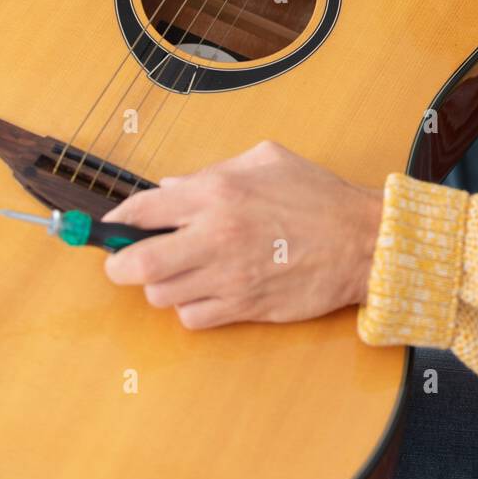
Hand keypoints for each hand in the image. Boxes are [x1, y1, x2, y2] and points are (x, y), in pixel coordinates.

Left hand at [102, 141, 383, 329]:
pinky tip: (207, 291)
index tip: (114, 226)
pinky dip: (191, 308)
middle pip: (136, 263)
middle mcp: (216, 235)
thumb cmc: (320, 197)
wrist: (363, 242)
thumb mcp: (267, 160)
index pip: (143, 208)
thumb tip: (172, 187)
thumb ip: (214, 170)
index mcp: (218, 191)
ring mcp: (228, 276)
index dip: (119, 219)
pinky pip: (192, 318)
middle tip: (125, 261)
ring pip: (160, 294)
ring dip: (162, 285)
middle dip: (120, 264)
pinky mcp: (244, 307)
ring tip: (179, 272)